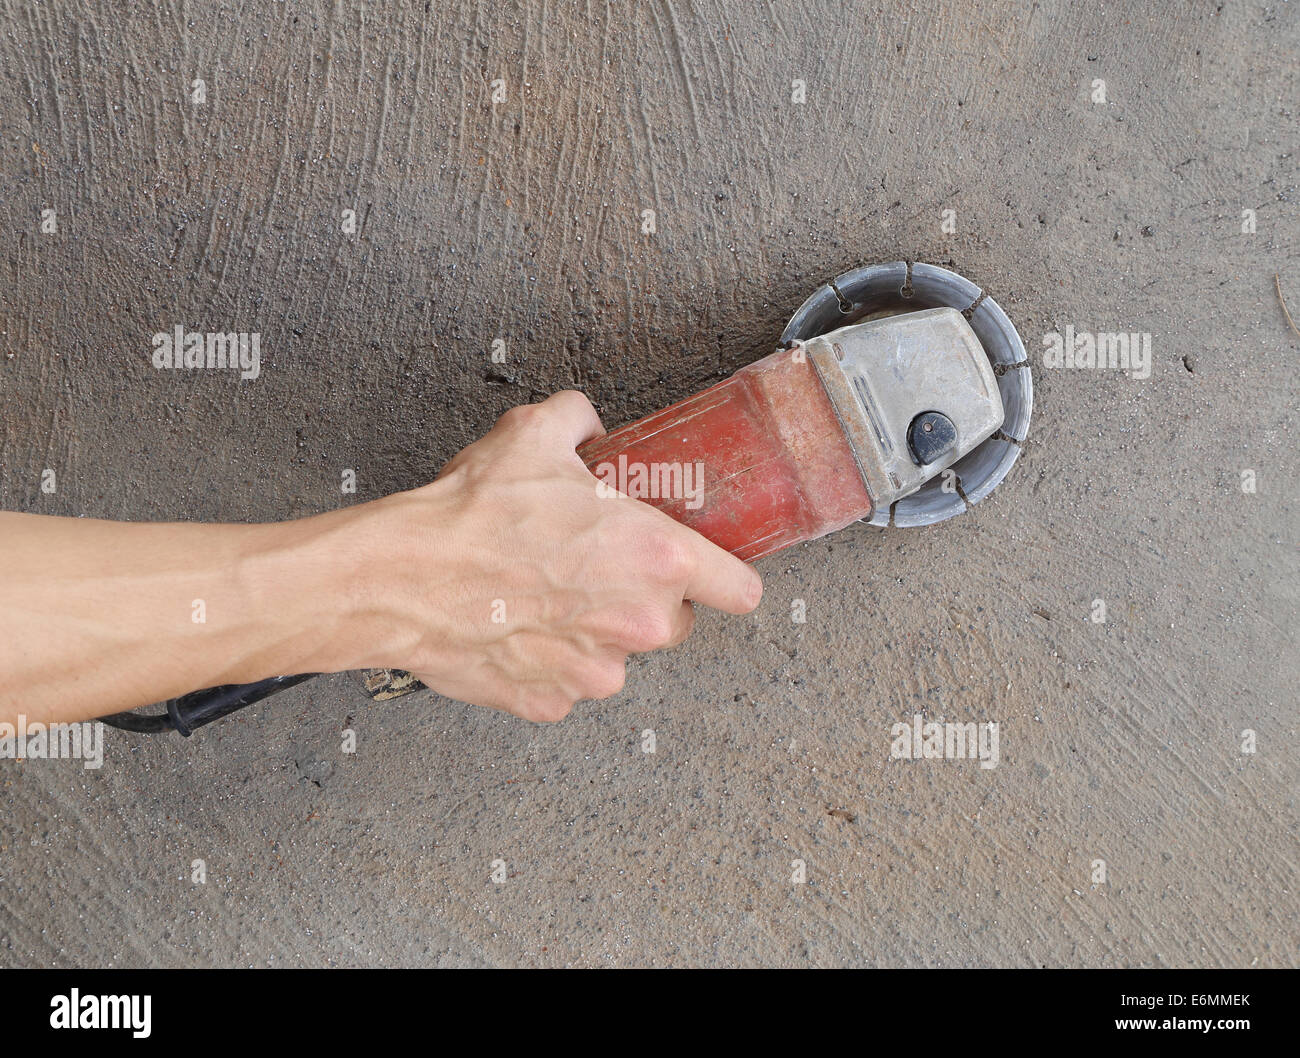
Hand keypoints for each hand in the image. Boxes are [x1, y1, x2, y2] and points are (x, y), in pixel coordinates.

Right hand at [362, 391, 762, 721]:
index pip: (740, 591)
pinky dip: (548, 663)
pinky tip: (515, 626)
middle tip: (598, 570)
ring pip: (618, 657)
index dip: (727, 579)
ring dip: (596, 634)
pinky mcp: (551, 702)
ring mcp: (595, 672)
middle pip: (674, 624)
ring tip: (544, 596)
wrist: (402, 577)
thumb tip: (589, 424)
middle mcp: (638, 624)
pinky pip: (566, 682)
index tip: (716, 576)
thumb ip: (582, 422)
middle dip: (646, 601)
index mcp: (656, 558)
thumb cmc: (473, 514)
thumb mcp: (535, 434)